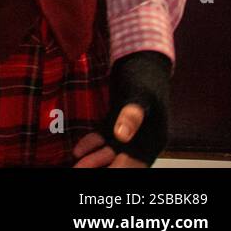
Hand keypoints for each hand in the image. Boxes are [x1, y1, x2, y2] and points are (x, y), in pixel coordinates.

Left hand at [74, 51, 170, 167]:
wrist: (141, 57)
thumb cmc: (144, 75)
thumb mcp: (139, 93)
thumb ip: (132, 115)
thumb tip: (122, 136)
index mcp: (155, 138)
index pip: (134, 163)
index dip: (116, 170)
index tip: (97, 173)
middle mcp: (144, 139)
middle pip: (122, 161)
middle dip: (100, 167)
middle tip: (77, 171)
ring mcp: (131, 131)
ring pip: (112, 152)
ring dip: (94, 159)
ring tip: (75, 164)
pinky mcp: (119, 121)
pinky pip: (105, 138)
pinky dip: (93, 144)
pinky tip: (78, 150)